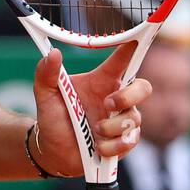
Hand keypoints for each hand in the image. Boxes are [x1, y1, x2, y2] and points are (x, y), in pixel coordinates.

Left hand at [32, 40, 152, 176]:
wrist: (53, 151)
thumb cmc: (53, 119)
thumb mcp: (45, 95)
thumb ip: (47, 74)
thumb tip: (53, 53)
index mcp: (102, 82)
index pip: (123, 60)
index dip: (133, 48)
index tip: (138, 38)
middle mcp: (116, 98)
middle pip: (143, 88)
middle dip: (130, 96)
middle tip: (107, 104)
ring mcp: (121, 120)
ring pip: (134, 118)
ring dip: (112, 127)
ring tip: (94, 132)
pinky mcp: (123, 141)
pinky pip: (130, 141)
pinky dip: (113, 145)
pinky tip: (98, 147)